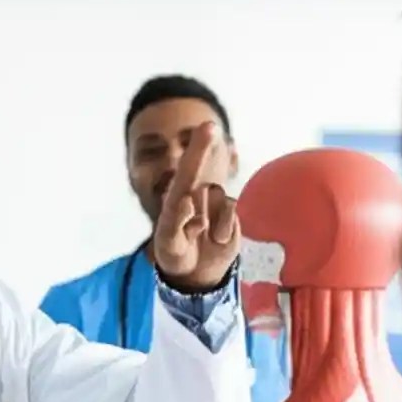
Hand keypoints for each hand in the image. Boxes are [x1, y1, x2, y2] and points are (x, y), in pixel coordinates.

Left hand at [153, 121, 240, 290]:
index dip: (196, 149)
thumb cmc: (176, 255)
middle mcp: (196, 194)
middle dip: (204, 147)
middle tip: (209, 127)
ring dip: (213, 216)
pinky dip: (225, 229)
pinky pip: (233, 213)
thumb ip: (175, 222)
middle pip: (203, 167)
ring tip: (201, 234)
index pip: (186, 170)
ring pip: (220, 195)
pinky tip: (217, 240)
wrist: (195, 275)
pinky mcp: (231, 215)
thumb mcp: (169, 244)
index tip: (206, 128)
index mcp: (176, 197)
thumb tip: (187, 199)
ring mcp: (215, 203)